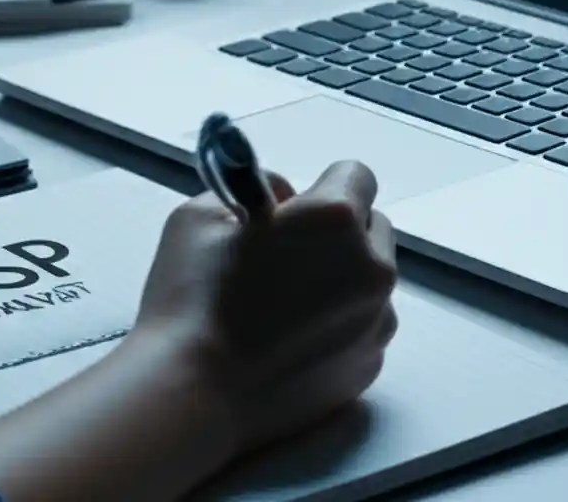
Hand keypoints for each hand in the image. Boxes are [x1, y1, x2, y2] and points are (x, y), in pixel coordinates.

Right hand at [138, 160, 397, 455]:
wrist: (193, 392)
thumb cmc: (191, 301)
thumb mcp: (203, 215)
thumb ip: (254, 189)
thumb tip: (283, 199)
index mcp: (336, 219)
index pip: (357, 175)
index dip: (322, 186)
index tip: (298, 208)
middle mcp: (371, 267)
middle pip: (373, 227)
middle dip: (339, 233)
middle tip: (290, 253)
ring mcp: (376, 320)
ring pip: (372, 281)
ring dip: (343, 280)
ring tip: (286, 303)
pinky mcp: (368, 364)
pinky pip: (365, 327)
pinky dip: (339, 326)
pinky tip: (292, 338)